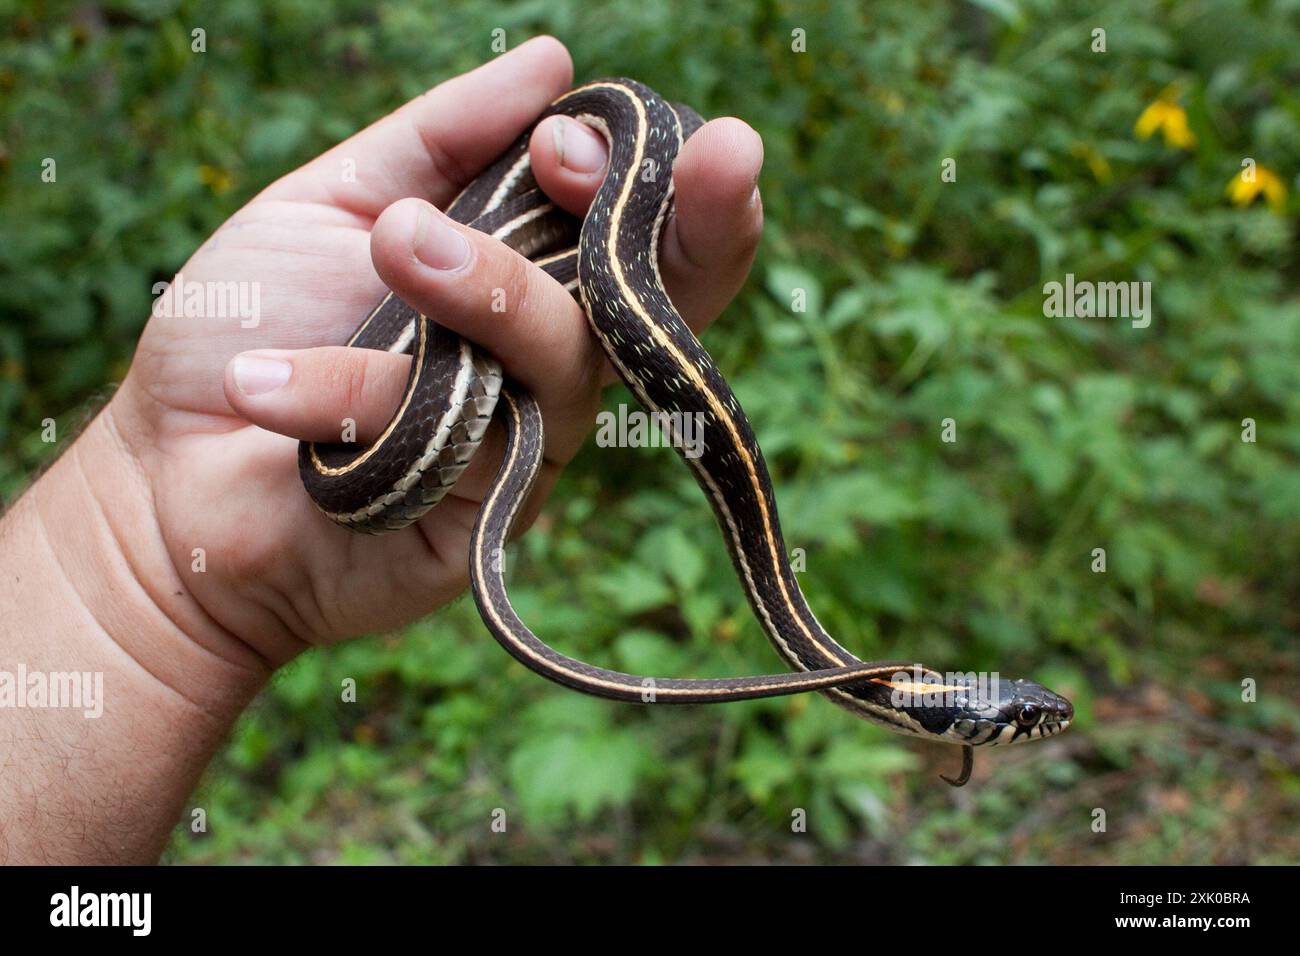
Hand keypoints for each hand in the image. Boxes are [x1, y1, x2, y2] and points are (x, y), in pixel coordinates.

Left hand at [100, 37, 764, 667]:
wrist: (168, 471)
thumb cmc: (256, 327)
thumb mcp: (339, 203)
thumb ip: (443, 139)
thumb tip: (553, 61)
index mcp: (527, 272)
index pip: (640, 227)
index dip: (652, 178)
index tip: (567, 137)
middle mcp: (547, 354)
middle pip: (666, 298)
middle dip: (693, 224)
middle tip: (640, 159)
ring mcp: (527, 437)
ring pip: (566, 354)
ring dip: (481, 288)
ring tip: (393, 246)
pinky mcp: (489, 512)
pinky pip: (464, 436)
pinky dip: (353, 392)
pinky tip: (260, 379)